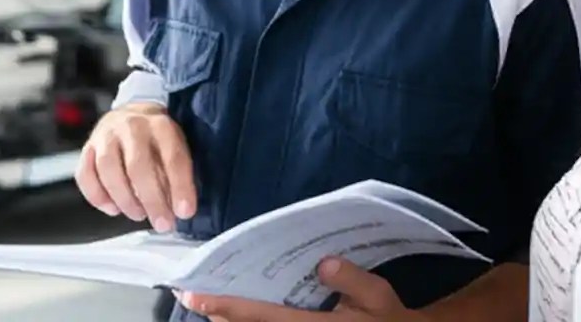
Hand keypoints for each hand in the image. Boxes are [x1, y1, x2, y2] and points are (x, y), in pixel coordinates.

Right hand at [73, 102, 195, 230]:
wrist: (131, 114)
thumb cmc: (157, 139)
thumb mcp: (175, 147)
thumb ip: (177, 175)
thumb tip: (180, 210)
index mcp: (161, 126)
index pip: (173, 157)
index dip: (180, 187)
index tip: (185, 212)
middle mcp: (132, 127)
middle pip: (138, 166)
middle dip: (152, 200)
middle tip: (162, 224)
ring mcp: (106, 136)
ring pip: (108, 170)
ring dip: (124, 199)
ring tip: (138, 214)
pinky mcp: (87, 147)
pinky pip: (85, 175)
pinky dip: (97, 197)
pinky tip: (113, 208)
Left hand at [181, 257, 426, 321]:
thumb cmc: (388, 319)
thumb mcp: (379, 296)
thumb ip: (353, 280)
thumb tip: (324, 264)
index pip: (261, 316)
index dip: (227, 307)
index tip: (196, 296)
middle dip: (219, 315)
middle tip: (192, 297)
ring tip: (211, 303)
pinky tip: (241, 314)